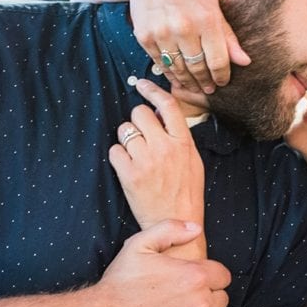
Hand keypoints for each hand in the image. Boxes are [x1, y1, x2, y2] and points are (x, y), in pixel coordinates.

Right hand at [92, 220, 230, 306]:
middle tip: (183, 298)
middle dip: (207, 296)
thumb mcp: (139, 245)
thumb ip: (171, 230)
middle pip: (222, 298)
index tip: (192, 281)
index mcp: (195, 276)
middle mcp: (201, 303)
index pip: (223, 276)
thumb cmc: (120, 283)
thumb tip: (196, 229)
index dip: (209, 276)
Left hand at [110, 79, 205, 231]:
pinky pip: (114, 150)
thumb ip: (178, 136)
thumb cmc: (186, 193)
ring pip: (125, 130)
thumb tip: (160, 113)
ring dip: (127, 139)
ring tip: (136, 155)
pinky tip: (127, 166)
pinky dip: (118, 156)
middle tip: (141, 135)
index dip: (152, 90)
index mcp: (183, 142)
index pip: (167, 104)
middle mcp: (164, 147)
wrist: (175, 222)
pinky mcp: (129, 174)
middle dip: (137, 120)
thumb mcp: (193, 160)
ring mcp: (145, 160)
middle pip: (140, 113)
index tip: (142, 85)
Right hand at [126, 0, 247, 93]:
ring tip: (195, 87)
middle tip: (209, 89)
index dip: (222, 76)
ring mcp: (162, 33)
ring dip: (188, 82)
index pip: (218, 61)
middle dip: (205, 82)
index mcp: (206, 19)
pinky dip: (170, 74)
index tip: (223, 81)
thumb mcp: (212, 5)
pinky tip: (178, 78)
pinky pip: (161, 64)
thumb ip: (228, 36)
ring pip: (179, 70)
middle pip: (198, 68)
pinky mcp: (145, 37)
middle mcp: (184, 28)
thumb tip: (245, 62)